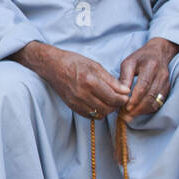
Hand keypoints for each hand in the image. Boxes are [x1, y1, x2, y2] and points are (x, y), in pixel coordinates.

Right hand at [15, 42, 130, 118]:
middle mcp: (82, 94)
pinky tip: (98, 103)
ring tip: (109, 101)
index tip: (125, 95)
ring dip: (107, 109)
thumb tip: (125, 90)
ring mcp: (76, 102)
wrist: (53, 66)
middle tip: (119, 98)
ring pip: (99, 114)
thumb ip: (111, 80)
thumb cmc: (74, 62)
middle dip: (116, 105)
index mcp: (90, 81)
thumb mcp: (95, 66)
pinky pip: (90, 115)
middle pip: (107, 108)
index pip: (113, 98)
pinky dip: (97, 111)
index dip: (123, 99)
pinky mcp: (72, 106)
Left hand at [117, 38, 178, 121]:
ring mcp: (166, 83)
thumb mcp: (128, 62)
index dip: (134, 99)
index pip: (143, 86)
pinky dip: (149, 109)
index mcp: (150, 66)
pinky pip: (159, 102)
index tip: (125, 107)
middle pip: (150, 96)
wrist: (159, 52)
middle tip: (126, 115)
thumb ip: (125, 77)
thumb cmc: (141, 58)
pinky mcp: (167, 88)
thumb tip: (120, 93)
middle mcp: (161, 75)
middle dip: (137, 108)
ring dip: (142, 111)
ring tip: (130, 115)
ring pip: (156, 102)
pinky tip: (139, 111)